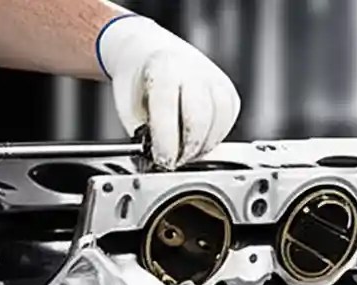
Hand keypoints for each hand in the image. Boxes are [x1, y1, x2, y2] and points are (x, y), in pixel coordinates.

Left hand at [97, 16, 240, 167]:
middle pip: (198, 120)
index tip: (162, 160)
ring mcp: (214, 78)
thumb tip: (158, 158)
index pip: (168, 110)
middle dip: (187, 149)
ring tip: (188, 152)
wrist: (149, 51)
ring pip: (219, 123)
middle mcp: (192, 69)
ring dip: (204, 146)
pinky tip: (201, 139)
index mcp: (163, 68)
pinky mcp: (228, 89)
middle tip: (175, 160)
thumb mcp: (128, 105)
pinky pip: (228, 120)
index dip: (166, 142)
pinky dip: (216, 137)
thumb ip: (142, 132)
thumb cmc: (138, 79)